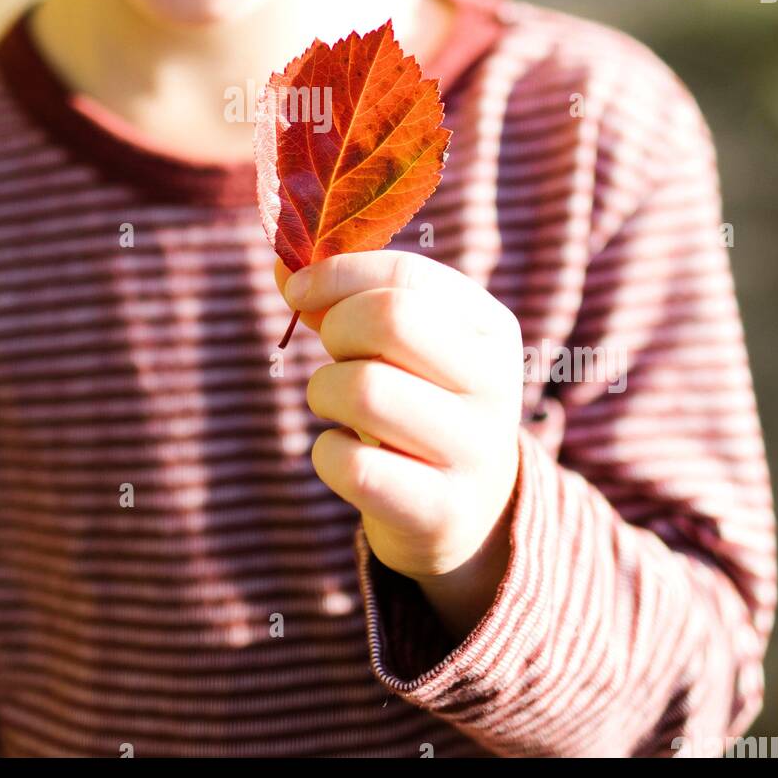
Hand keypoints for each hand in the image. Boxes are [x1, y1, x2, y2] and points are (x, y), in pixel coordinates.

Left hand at [275, 250, 523, 641]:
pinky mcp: (441, 511)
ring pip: (364, 390)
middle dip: (336, 329)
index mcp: (491, 328)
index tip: (296, 288)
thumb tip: (282, 266)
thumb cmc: (416, 401)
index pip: (409, 275)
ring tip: (335, 402)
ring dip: (323, 390)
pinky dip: (326, 453)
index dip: (338, 273)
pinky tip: (344, 453)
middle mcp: (495, 385)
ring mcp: (474, 452)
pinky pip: (352, 465)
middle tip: (333, 354)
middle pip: (389, 320)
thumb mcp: (402, 345)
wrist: (462, 511)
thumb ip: (347, 298)